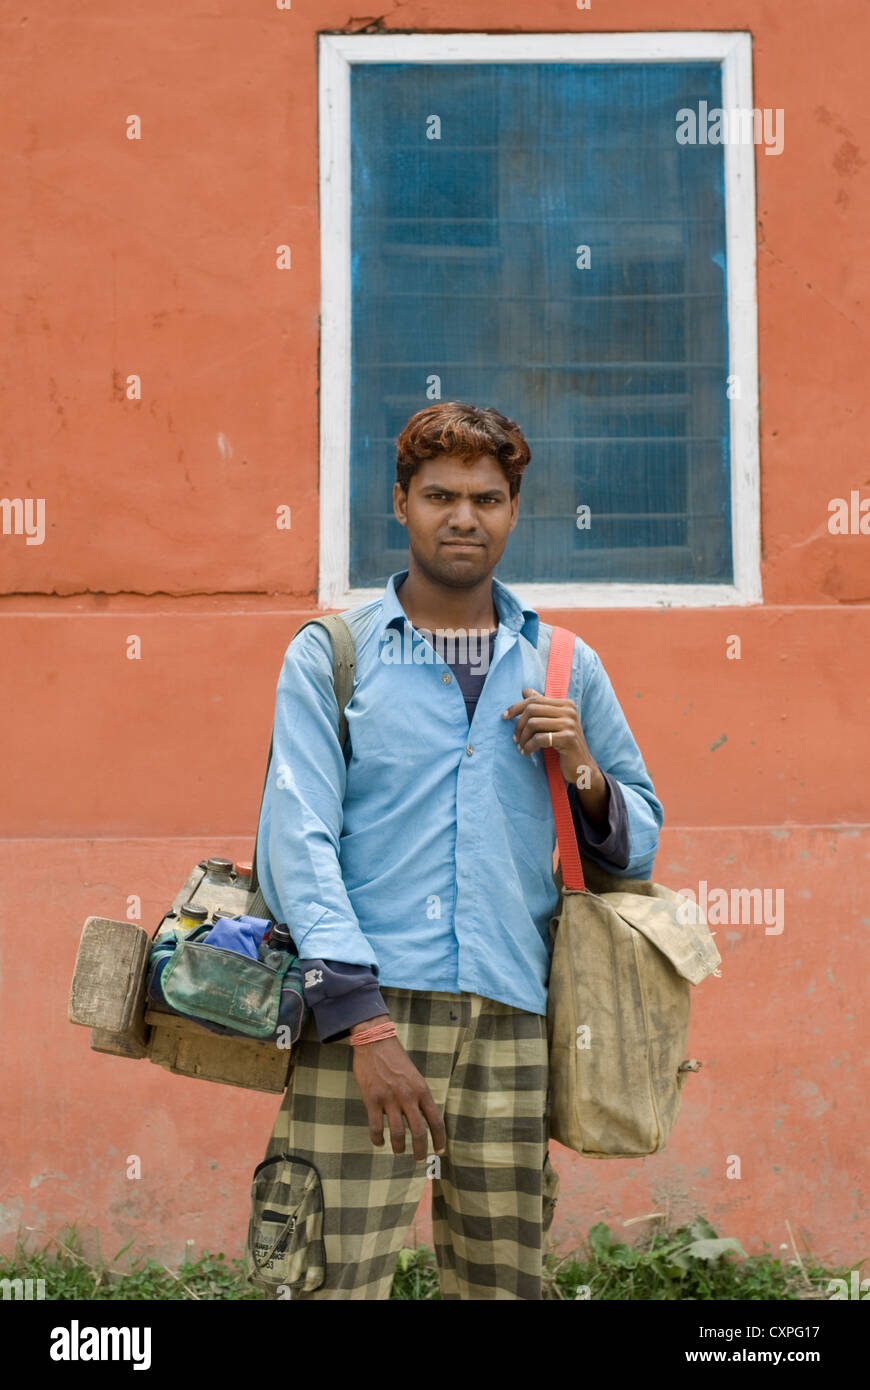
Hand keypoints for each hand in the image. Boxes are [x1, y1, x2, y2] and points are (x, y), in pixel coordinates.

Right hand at [350, 1015, 446, 1160]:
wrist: (375, 1042)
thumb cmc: (396, 1058)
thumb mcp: (414, 1076)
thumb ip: (418, 1096)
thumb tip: (422, 1118)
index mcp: (422, 1090)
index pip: (436, 1120)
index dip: (440, 1138)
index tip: (440, 1150)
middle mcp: (408, 1096)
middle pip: (419, 1131)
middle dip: (421, 1150)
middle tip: (420, 1160)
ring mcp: (390, 1099)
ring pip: (398, 1133)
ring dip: (399, 1147)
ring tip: (399, 1152)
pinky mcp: (372, 1099)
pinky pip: (376, 1127)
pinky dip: (378, 1139)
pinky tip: (379, 1142)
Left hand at [502, 688, 609, 829]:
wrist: (582, 766)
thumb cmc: (564, 744)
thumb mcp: (554, 723)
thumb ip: (542, 707)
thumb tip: (525, 691)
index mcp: (566, 704)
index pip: (534, 699)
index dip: (516, 707)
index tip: (504, 717)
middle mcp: (569, 711)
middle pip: (531, 710)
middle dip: (518, 725)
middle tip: (515, 739)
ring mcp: (570, 724)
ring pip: (533, 724)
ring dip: (523, 738)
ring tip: (521, 747)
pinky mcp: (568, 738)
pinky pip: (539, 739)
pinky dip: (529, 746)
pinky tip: (527, 753)